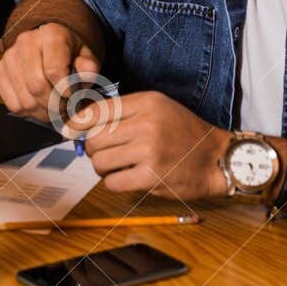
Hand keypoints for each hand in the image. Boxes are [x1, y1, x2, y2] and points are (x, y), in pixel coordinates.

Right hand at [0, 22, 102, 120]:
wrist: (47, 44)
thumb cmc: (69, 53)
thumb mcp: (86, 57)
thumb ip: (89, 68)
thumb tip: (84, 77)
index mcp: (51, 34)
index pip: (54, 71)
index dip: (66, 91)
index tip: (73, 97)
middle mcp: (25, 41)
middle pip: (37, 86)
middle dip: (54, 106)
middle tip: (64, 110)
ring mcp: (8, 56)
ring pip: (25, 100)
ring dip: (43, 113)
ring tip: (54, 111)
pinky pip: (12, 104)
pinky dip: (28, 113)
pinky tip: (39, 107)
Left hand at [65, 91, 229, 202]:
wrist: (217, 158)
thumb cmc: (182, 133)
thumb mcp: (157, 108)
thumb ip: (122, 112)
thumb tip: (76, 126)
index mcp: (147, 103)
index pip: (97, 111)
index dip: (77, 123)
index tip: (69, 132)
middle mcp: (147, 124)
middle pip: (94, 139)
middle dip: (94, 150)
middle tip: (106, 154)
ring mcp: (149, 151)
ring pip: (100, 162)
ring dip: (103, 168)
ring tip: (117, 167)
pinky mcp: (152, 177)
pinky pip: (112, 182)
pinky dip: (114, 183)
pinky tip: (126, 178)